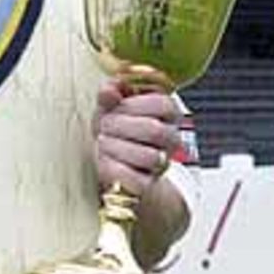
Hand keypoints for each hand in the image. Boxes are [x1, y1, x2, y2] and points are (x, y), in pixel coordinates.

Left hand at [92, 80, 180, 197]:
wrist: (112, 159)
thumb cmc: (114, 125)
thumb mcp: (111, 104)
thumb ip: (110, 94)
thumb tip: (108, 90)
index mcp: (168, 112)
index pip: (162, 104)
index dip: (134, 105)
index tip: (114, 106)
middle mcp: (171, 138)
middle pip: (155, 131)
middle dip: (122, 126)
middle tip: (103, 125)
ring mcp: (162, 162)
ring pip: (150, 157)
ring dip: (118, 148)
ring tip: (102, 142)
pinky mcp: (149, 184)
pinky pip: (139, 182)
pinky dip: (116, 170)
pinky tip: (103, 160)